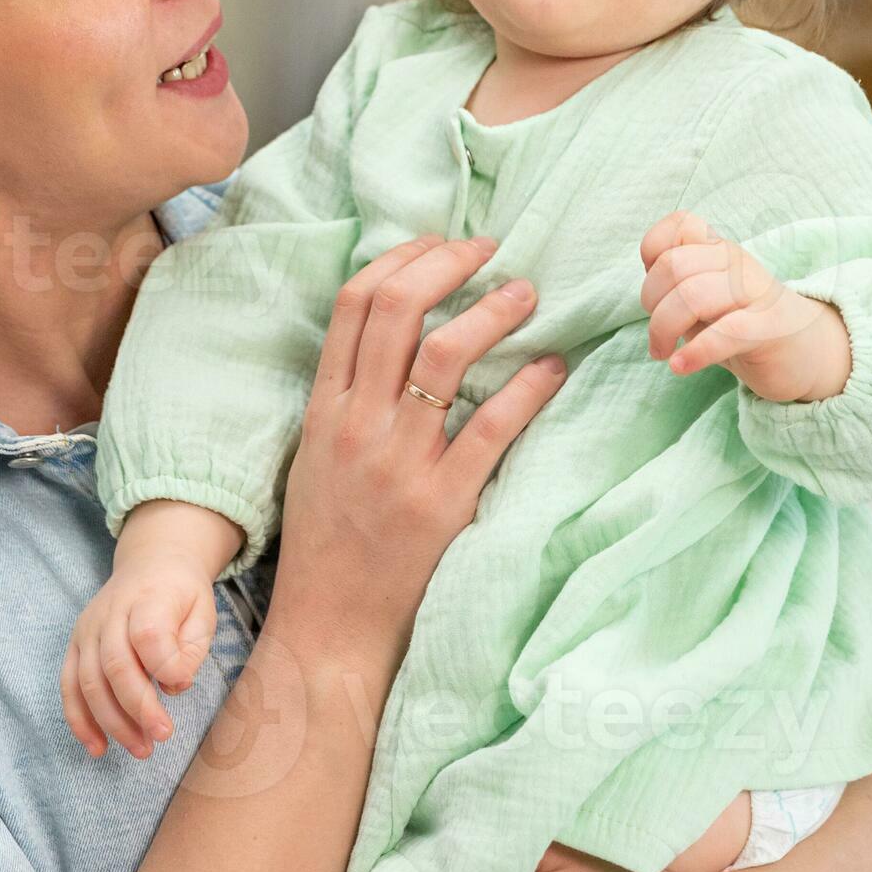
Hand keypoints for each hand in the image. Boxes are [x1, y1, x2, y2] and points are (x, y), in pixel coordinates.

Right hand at [63, 542, 218, 760]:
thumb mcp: (203, 612)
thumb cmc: (181, 595)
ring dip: (113, 722)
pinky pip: (69, 686)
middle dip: (138, 708)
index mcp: (148, 597)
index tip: (182, 684)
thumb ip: (192, 648)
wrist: (151, 564)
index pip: (148, 634)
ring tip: (141, 749)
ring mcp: (88, 630)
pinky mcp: (75, 645)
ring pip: (90, 682)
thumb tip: (174, 684)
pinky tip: (97, 747)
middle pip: (116, 665)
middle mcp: (111, 613)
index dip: (165, 665)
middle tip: (162, 736)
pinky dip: (80, 720)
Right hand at [267, 235, 567, 671]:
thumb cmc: (328, 543)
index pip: (355, 305)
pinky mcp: (442, 503)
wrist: (328, 628)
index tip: (441, 244)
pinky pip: (492, 428)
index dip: (402, 259)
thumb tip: (397, 338)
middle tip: (490, 249)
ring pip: (446, 355)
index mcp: (324, 410)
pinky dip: (528, 388)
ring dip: (493, 311)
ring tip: (527, 294)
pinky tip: (554, 369)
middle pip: (398, 310)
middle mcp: (357, 425)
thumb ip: (349, 399)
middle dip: (449, 264)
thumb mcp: (318, 459)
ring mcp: (398, 463)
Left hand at [638, 211, 850, 404]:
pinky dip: (694, 352)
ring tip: (664, 354)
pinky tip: (681, 366)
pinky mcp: (770, 327)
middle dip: (651, 303)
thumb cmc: (745, 327)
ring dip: (664, 330)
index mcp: (720, 249)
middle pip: (673, 265)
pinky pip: (725, 332)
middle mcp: (737, 262)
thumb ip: (678, 286)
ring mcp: (756, 292)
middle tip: (659, 334)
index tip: (656, 291)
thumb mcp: (706, 300)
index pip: (679, 225)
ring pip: (692, 296)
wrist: (809, 354)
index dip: (653, 255)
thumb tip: (649, 288)